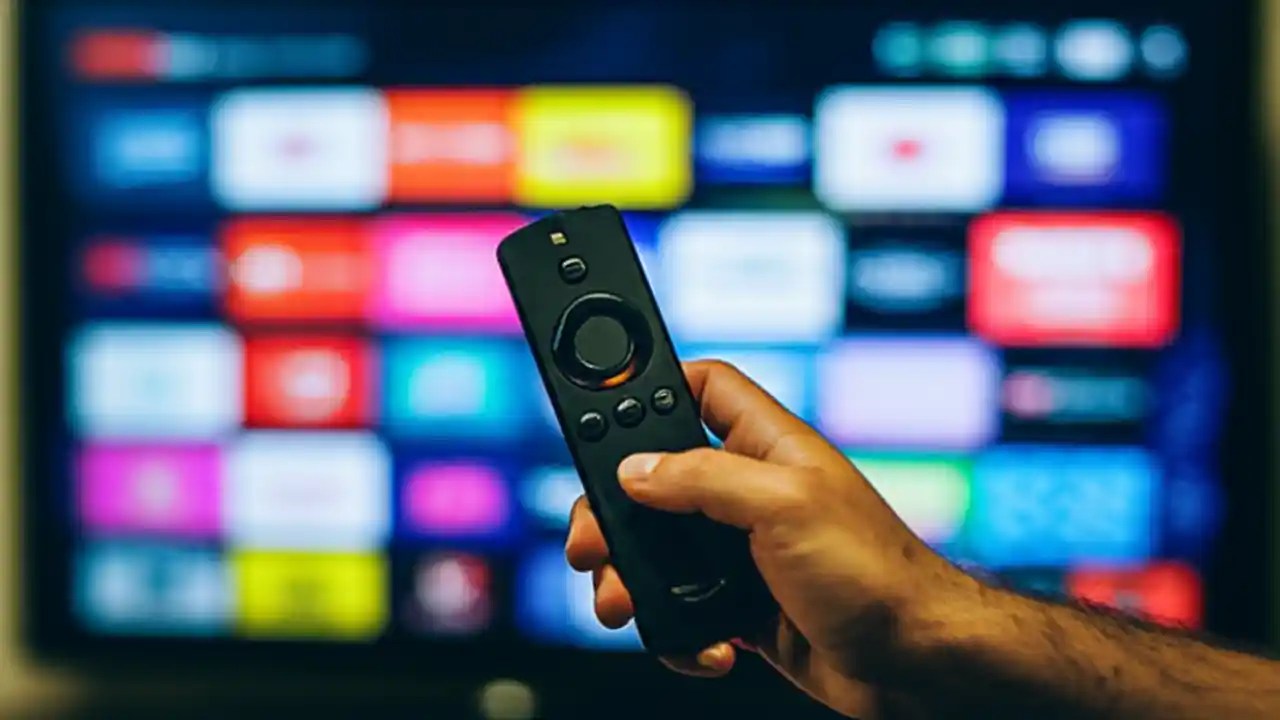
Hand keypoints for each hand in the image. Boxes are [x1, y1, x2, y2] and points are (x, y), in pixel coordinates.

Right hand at [565, 360, 976, 717]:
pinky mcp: (743, 604)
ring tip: (626, 604)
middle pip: (655, 478)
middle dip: (614, 512)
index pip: (703, 387)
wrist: (914, 664)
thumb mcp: (784, 505)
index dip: (656, 384)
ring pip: (658, 551)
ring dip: (632, 581)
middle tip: (593, 543)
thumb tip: (636, 468)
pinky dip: (677, 630)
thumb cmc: (876, 573)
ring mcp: (743, 550)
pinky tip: (706, 643)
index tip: (605, 407)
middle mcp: (749, 492)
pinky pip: (682, 608)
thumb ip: (705, 477)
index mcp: (766, 446)